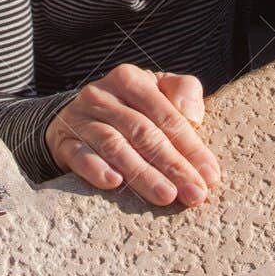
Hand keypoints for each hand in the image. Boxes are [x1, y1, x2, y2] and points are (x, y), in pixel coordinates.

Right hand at [46, 63, 220, 206]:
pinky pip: (79, 155)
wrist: (76, 116)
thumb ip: (182, 93)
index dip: (191, 146)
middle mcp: (104, 95)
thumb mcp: (158, 91)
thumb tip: (193, 115)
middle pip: (144, 133)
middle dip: (173, 165)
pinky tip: (113, 183)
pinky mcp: (64, 141)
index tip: (210, 175)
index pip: (166, 115)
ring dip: (142, 173)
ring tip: (166, 195)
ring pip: (115, 146)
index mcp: (131, 80)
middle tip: (194, 193)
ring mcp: (81, 118)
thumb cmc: (131, 107)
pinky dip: (95, 168)